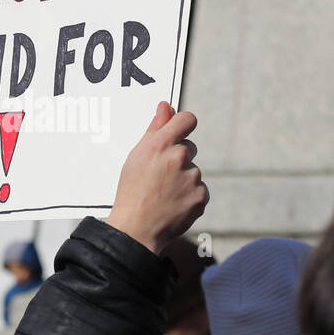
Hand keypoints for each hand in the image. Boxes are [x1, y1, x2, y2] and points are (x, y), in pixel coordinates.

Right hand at [107, 102, 208, 254]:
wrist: (137, 228)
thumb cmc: (132, 192)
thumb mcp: (136, 156)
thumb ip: (155, 128)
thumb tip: (166, 106)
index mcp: (161, 145)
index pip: (186, 120)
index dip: (183, 124)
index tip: (179, 131)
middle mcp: (179, 158)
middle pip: (189, 148)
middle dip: (178, 158)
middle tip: (159, 175)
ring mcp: (192, 178)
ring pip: (193, 171)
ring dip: (182, 179)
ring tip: (163, 193)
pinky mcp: (201, 197)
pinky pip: (199, 189)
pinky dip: (189, 195)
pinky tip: (172, 203)